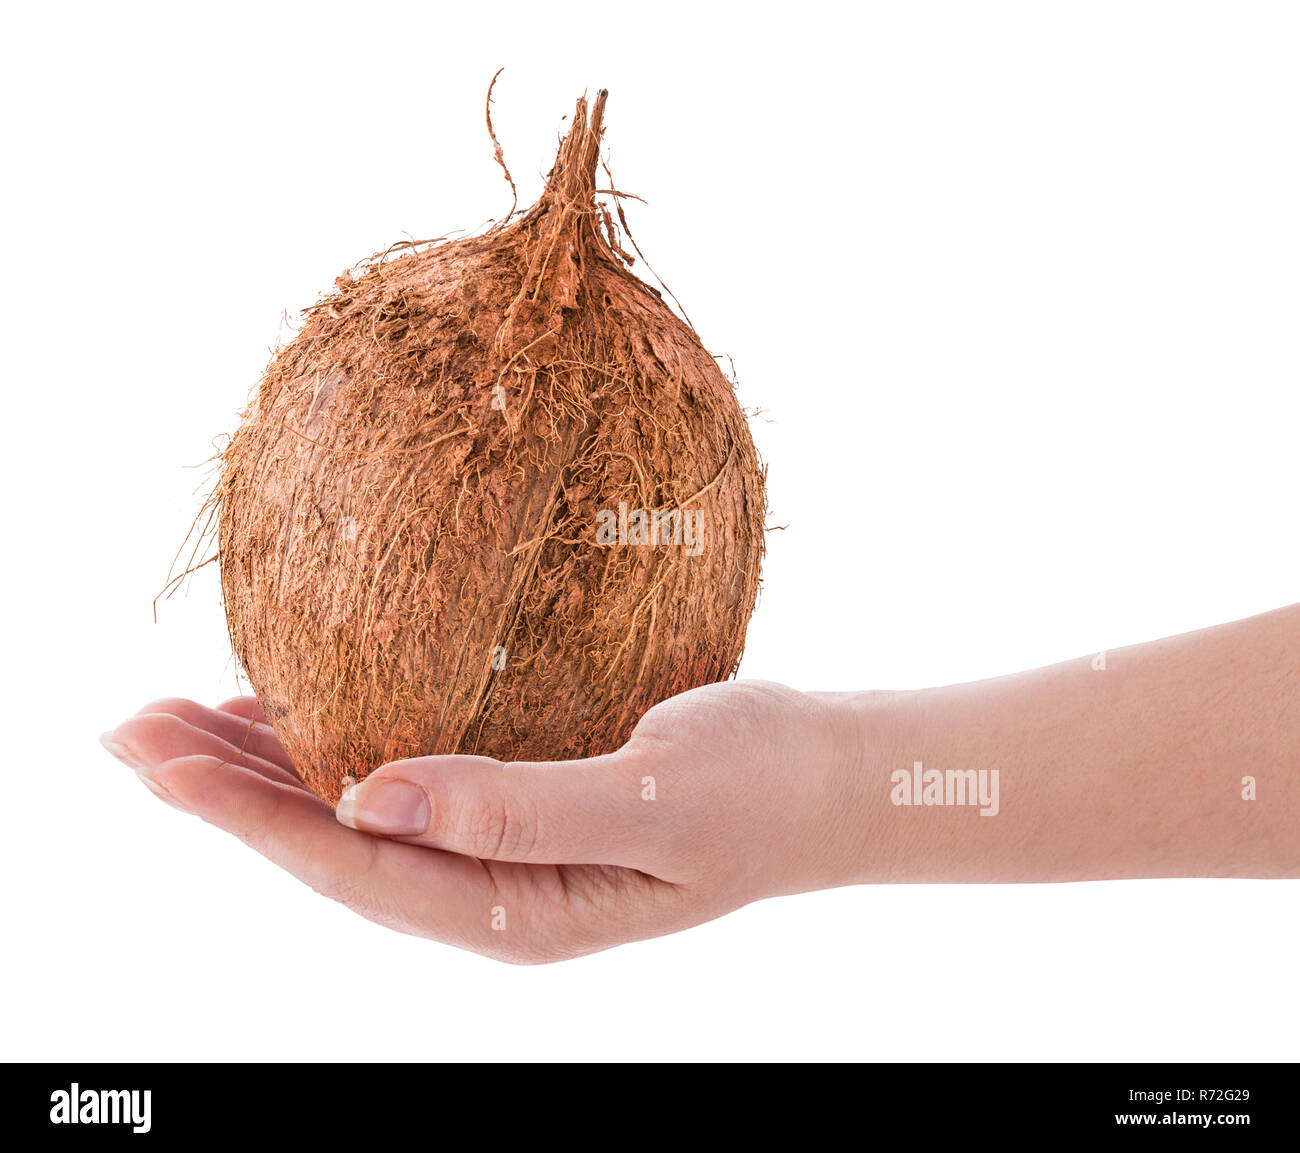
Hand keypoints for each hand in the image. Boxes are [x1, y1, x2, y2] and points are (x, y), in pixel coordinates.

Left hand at [100, 682, 867, 962]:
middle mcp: (496, 891)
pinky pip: (407, 780)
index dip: (255, 818)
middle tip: (128, 731)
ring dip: (266, 771)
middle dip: (226, 794)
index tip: (165, 759)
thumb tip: (376, 795)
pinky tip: (293, 710)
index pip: (359, 868)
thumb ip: (520, 808)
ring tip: (177, 722)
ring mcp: (507, 850)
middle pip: (335, 847)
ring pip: (359, 813)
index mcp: (521, 911)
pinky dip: (339, 743)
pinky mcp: (522, 800)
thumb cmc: (764, 790)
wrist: (833, 778)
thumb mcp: (654, 800)